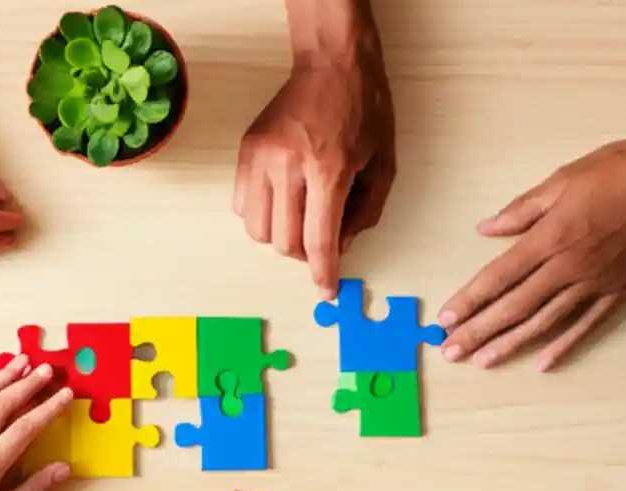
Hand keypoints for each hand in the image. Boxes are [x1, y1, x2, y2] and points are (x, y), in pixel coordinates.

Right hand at [234, 50, 395, 299]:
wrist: (332, 65)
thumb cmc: (364, 111)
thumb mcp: (384, 165)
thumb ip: (365, 213)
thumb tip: (338, 249)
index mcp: (329, 168)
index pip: (319, 239)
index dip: (323, 273)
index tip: (327, 290)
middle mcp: (289, 164)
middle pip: (285, 241)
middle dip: (305, 255)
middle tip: (321, 244)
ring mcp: (261, 157)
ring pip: (258, 230)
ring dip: (280, 237)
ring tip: (299, 220)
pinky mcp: (246, 151)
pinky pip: (241, 206)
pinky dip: (261, 216)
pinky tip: (282, 201)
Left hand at [438, 125, 625, 369]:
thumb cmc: (620, 169)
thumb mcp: (562, 179)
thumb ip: (521, 210)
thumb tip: (486, 229)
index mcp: (550, 237)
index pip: (498, 276)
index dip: (469, 300)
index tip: (445, 319)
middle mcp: (569, 266)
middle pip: (514, 306)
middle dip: (479, 331)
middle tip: (451, 352)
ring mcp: (596, 282)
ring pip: (545, 321)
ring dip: (511, 344)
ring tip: (484, 362)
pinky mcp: (622, 290)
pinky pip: (587, 324)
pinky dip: (563, 345)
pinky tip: (542, 363)